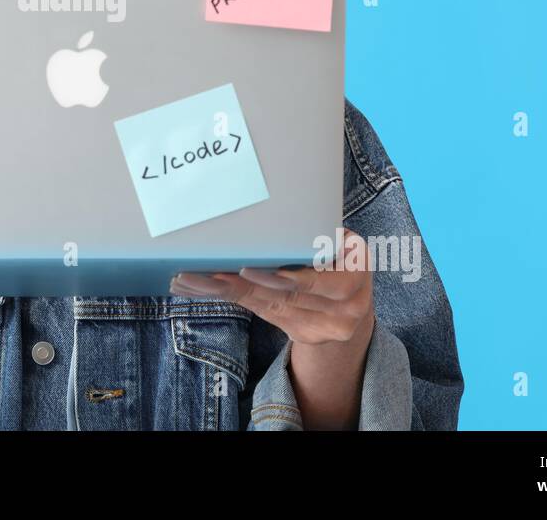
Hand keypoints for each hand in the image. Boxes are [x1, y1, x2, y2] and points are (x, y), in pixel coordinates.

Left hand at [170, 227, 374, 428]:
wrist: (355, 300)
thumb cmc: (340, 255)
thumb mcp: (340, 240)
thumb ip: (313, 236)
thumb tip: (262, 215)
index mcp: (357, 274)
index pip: (320, 281)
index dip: (285, 279)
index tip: (248, 269)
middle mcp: (346, 307)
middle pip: (285, 296)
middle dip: (241, 284)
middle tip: (204, 273)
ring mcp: (324, 326)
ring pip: (265, 306)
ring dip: (223, 292)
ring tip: (188, 280)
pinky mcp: (302, 333)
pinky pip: (260, 312)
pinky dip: (229, 298)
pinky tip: (198, 289)